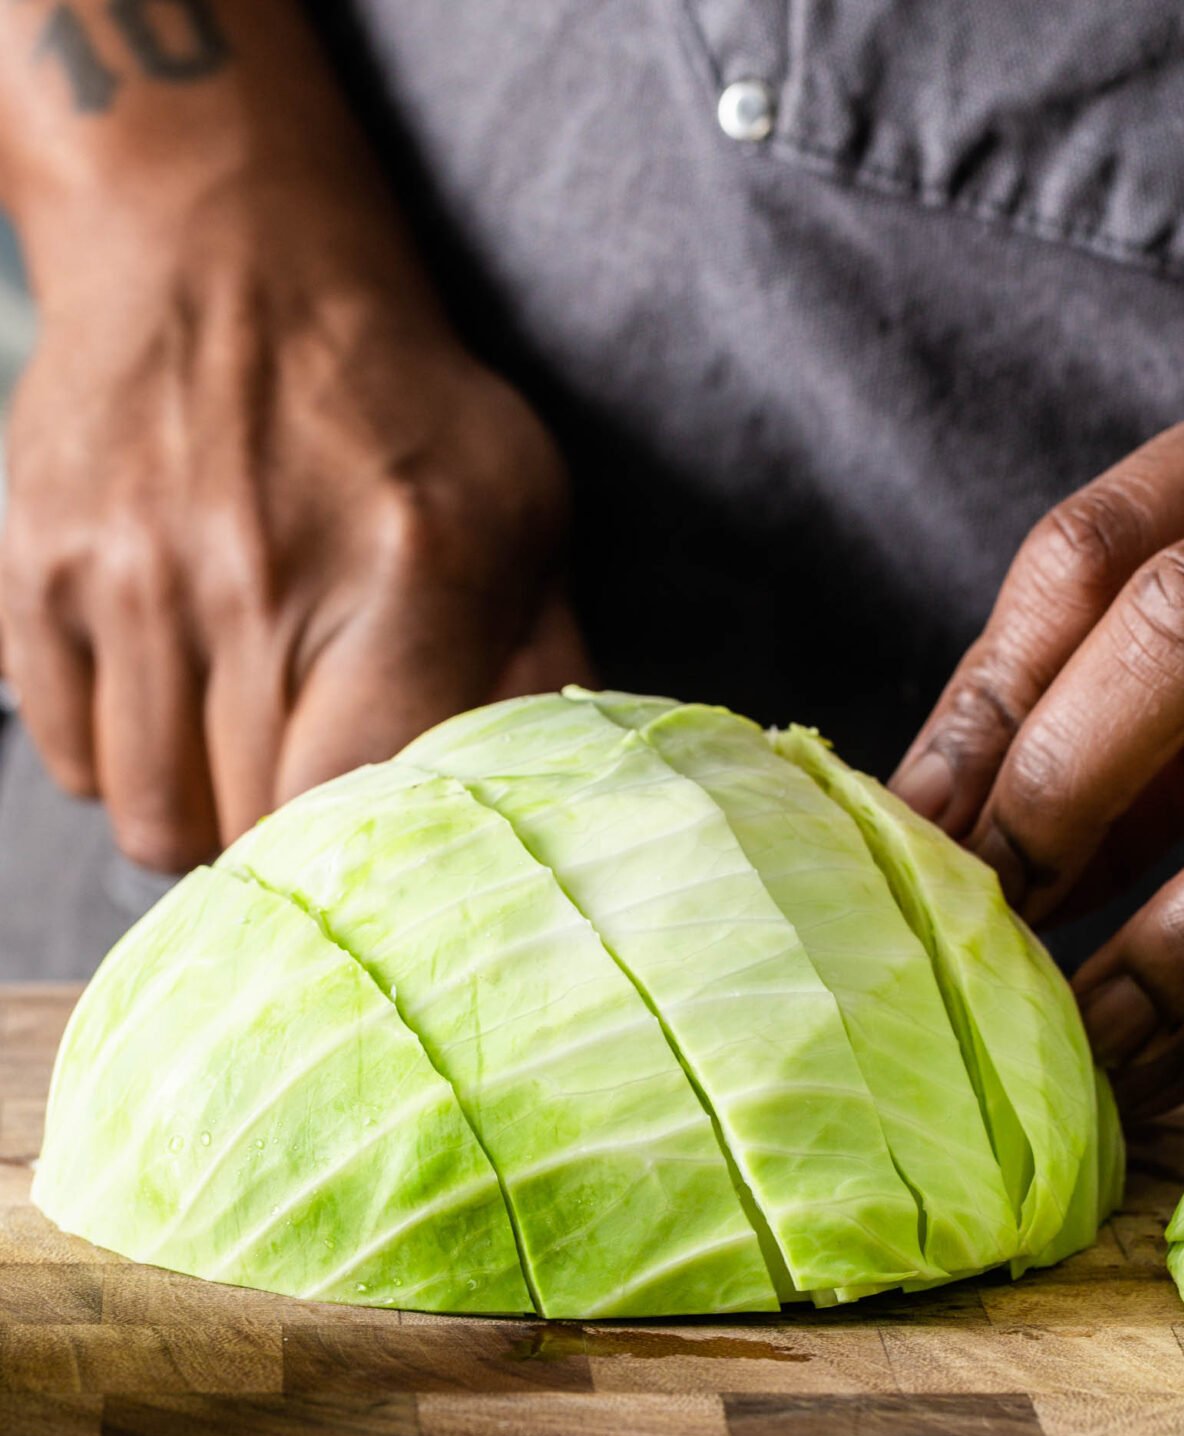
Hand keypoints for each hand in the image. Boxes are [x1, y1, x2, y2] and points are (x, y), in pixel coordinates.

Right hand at [0, 173, 590, 870]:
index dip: (370, 858)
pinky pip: (70, 759)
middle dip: (295, 849)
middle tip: (320, 811)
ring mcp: (131, 581)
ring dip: (205, 821)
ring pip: (153, 817)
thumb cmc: (397, 401)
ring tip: (248, 766)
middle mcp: (256, 586)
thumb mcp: (518, 503)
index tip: (382, 857)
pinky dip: (125, 766)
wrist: (230, 259)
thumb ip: (546, 654)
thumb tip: (561, 786)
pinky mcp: (36, 573)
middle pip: (254, 830)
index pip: (363, 806)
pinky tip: (178, 712)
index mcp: (407, 578)